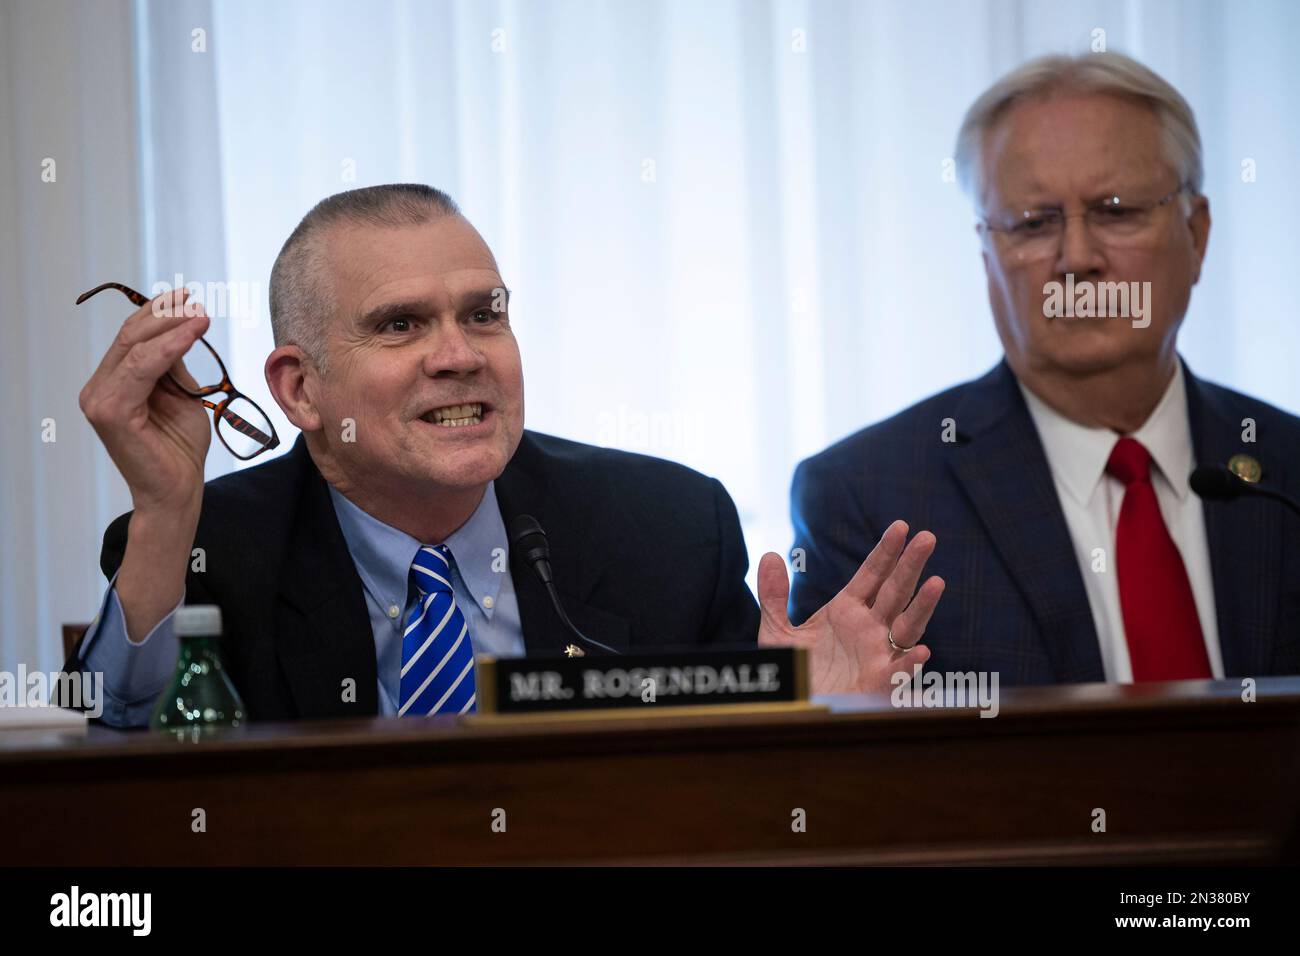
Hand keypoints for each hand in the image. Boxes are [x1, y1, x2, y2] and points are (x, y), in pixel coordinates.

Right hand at [79, 288, 211, 515]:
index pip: (131, 336)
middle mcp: (98, 388)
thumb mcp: (179, 394)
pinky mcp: (111, 412)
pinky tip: (193, 334)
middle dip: (165, 314)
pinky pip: (142, 369)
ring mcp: (100, 400)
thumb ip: (172, 363)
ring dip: (171, 326)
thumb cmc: (179, 447)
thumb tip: (180, 325)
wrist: (178, 490)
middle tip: (197, 301)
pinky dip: (169, 348)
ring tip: (201, 314)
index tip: (188, 295)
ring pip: (134, 348)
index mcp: (112, 382)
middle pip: (129, 336)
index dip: (158, 312)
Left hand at [757, 520, 943, 694]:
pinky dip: (910, 663)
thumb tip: (770, 556)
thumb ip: (774, 596)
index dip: (886, 551)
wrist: (795, 708)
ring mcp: (878, 653)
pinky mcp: (878, 683)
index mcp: (848, 610)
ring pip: (907, 625)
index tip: (901, 526)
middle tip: (928, 538)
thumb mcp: (777, 631)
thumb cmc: (794, 671)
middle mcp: (869, 627)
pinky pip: (899, 672)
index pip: (872, 574)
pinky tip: (922, 651)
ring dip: (922, 606)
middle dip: (911, 565)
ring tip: (937, 582)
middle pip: (895, 591)